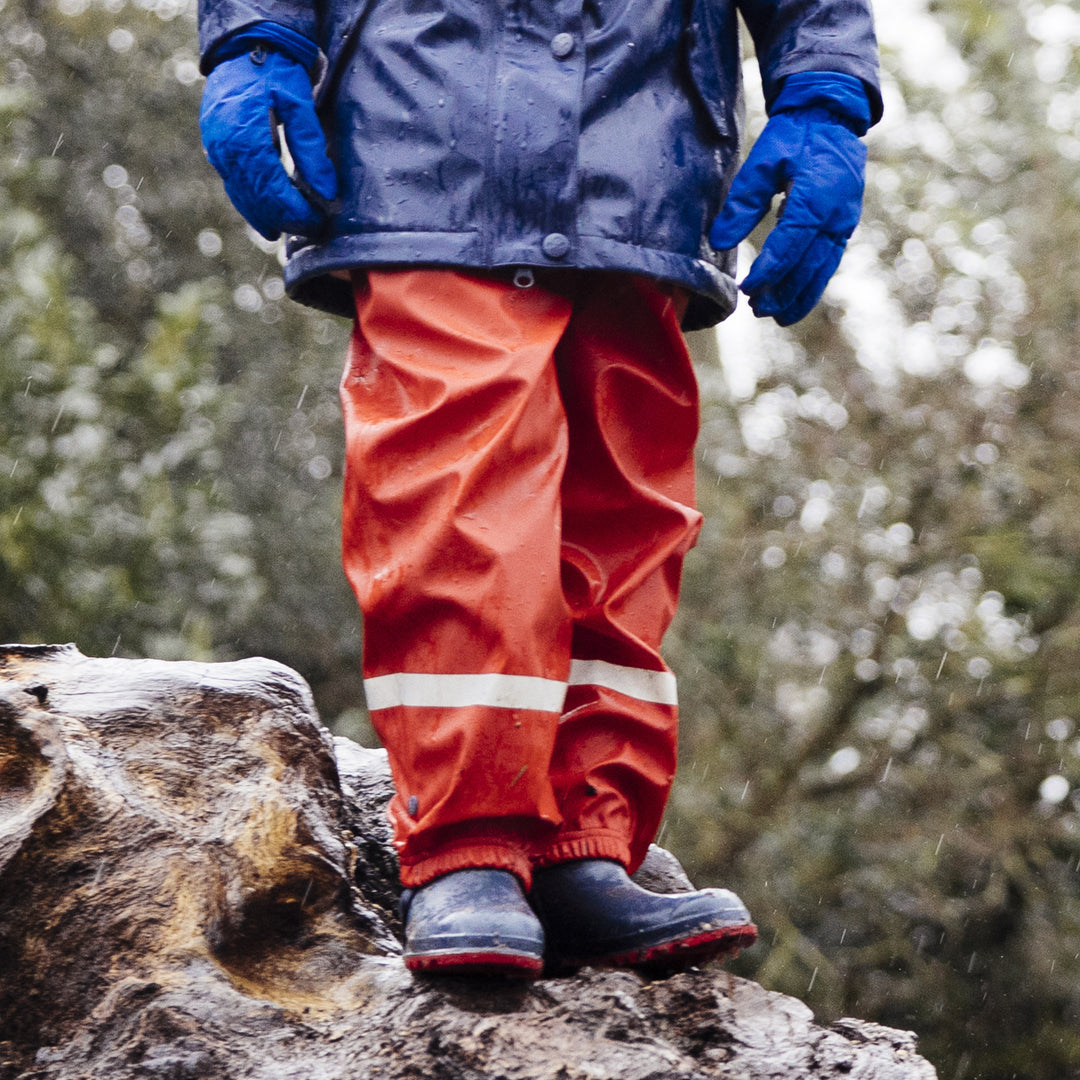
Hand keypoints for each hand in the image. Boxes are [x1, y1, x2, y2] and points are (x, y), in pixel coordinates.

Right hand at [199, 42, 337, 240]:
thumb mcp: (299, 103)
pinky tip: (268, 220)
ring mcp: (216, 150)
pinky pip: (235, 186)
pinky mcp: (216, 150)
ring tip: (292, 230)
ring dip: (267, 218)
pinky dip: (252, 205)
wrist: (243, 47)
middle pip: (257, 198)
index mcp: (245, 137)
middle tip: (312, 229)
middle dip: (285, 218)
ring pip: (243, 196)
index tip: (317, 223)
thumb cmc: (275, 71)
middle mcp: (225, 148)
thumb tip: (327, 192)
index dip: (295, 211)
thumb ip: (311, 148)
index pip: (273, 189)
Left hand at [709, 72, 870, 325]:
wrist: (832, 116)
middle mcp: (835, 214)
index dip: (768, 271)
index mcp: (815, 197)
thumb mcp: (763, 161)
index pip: (789, 244)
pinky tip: (794, 300)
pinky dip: (812, 284)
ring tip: (774, 315)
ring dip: (799, 296)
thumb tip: (718, 241)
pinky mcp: (845, 225)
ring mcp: (844, 221)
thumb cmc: (793, 136)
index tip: (747, 289)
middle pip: (808, 265)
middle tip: (756, 310)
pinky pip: (829, 262)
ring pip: (822, 270)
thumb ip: (742, 202)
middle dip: (783, 292)